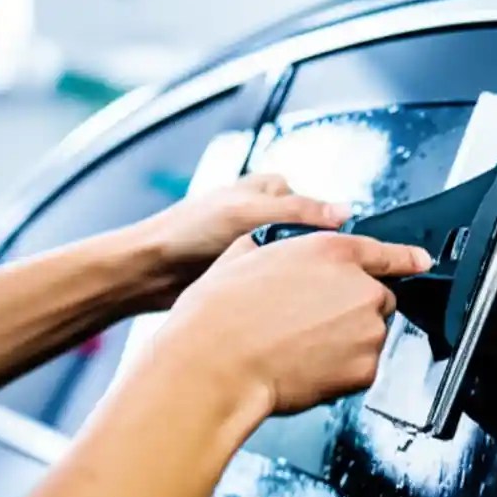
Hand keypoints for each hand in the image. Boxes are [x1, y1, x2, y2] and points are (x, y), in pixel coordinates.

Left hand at [119, 174, 350, 307]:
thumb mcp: (246, 212)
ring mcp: (263, 247)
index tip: (347, 259)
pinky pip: (284, 285)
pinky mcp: (254, 276)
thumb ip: (297, 211)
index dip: (336, 235)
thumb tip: (344, 212)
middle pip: (315, 241)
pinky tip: (286, 305)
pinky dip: (286, 295)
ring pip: (301, 266)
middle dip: (318, 262)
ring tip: (302, 294)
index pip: (323, 211)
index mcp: (274, 190)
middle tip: (323, 281)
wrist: (149, 271)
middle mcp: (271, 216)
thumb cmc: (186, 231)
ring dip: (301, 281)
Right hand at [146, 233, 432, 424]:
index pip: (388, 252)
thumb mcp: (244, 254)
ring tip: (299, 347)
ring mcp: (367, 330)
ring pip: (370, 335)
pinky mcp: (364, 369)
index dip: (406, 258)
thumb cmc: (220, 315)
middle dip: (353, 309)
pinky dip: (341, 371)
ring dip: (346, 341)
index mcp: (332, 251)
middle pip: (379, 298)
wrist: (214, 366)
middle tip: (312, 322)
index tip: (420, 262)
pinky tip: (305, 367)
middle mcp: (360, 288)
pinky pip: (361, 368)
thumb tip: (281, 250)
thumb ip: (281, 246)